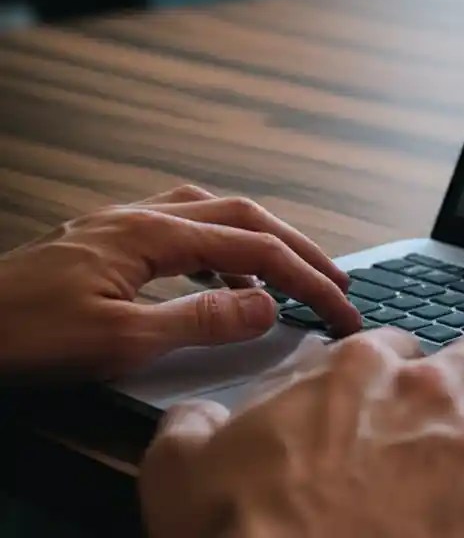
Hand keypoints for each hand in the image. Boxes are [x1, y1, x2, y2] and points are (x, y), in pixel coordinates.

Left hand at [0, 185, 358, 379]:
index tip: (342, 310)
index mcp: (151, 234)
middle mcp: (139, 216)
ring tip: (288, 274)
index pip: (254, 250)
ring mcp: (118, 224)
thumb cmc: (22, 336)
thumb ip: (199, 321)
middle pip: (243, 216)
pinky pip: (181, 226)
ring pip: (212, 213)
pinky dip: (218, 246)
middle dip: (298, 247)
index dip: (308, 279)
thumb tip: (267, 308)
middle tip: (336, 283)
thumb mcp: (119, 341)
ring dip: (260, 239)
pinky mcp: (102, 242)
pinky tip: (216, 276)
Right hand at [140, 331, 463, 537]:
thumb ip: (195, 425)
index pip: (397, 342)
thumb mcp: (182, 465)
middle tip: (452, 407)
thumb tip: (195, 419)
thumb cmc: (241, 534)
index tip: (394, 391)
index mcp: (354, 369)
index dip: (396, 368)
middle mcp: (421, 390)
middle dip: (463, 378)